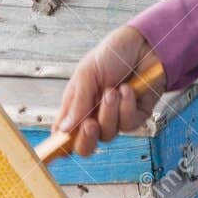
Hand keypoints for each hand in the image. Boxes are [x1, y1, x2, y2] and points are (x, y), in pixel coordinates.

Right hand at [55, 25, 165, 157]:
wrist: (143, 45)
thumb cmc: (111, 54)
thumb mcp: (86, 74)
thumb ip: (77, 103)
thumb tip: (63, 129)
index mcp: (76, 105)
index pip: (64, 134)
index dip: (58, 146)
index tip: (54, 152)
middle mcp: (94, 115)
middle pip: (85, 146)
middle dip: (86, 139)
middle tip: (89, 124)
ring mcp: (115, 118)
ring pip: (108, 134)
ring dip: (110, 112)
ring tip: (113, 90)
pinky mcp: (135, 117)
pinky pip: (128, 124)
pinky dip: (127, 106)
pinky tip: (127, 89)